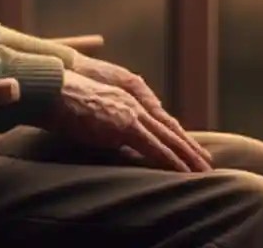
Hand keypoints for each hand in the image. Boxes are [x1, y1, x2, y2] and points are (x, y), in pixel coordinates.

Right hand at [38, 71, 209, 171]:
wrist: (54, 91)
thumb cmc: (64, 102)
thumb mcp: (92, 113)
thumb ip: (108, 123)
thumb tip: (115, 140)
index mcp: (128, 101)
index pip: (159, 123)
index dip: (176, 137)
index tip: (191, 150)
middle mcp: (135, 105)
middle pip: (170, 130)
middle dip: (190, 148)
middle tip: (208, 164)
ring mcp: (133, 114)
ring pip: (169, 139)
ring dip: (188, 157)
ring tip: (204, 172)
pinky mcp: (126, 125)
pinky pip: (155, 147)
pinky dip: (172, 160)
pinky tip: (184, 172)